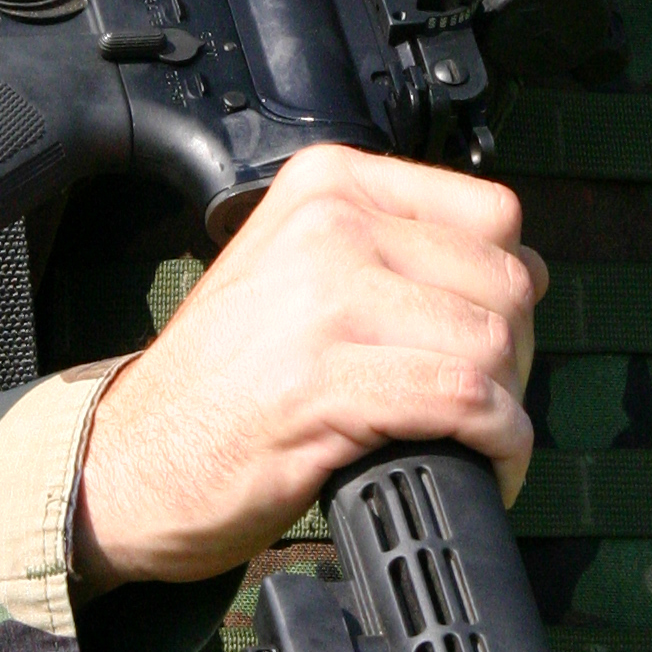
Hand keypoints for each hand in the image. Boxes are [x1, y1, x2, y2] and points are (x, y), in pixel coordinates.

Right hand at [71, 146, 543, 595]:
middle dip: (516, 355)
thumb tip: (523, 274)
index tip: (492, 335)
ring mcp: (325, 301)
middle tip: (487, 404)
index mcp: (330, 183)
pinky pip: (465, 402)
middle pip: (504, 282)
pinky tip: (487, 468)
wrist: (129, 458)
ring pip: (491, 343)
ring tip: (482, 440)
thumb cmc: (224, 379)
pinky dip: (498, 444)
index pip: (492, 214)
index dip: (509, 286)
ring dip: (508, 409)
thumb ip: (391, 249)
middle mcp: (330, 226)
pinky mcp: (326, 383)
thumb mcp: (298, 268)